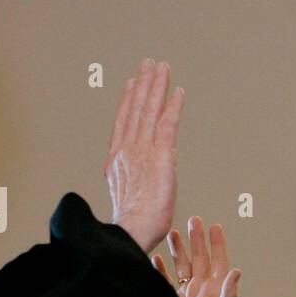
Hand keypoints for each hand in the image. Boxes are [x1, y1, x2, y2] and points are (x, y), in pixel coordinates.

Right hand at [105, 58, 185, 252]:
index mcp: (117, 161)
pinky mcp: (160, 158)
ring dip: (156, 87)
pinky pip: (167, 126)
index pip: (124, 123)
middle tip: (149, 63)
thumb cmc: (130, 226)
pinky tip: (178, 91)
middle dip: (143, 85)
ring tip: (161, 67)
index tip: (132, 82)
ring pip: (149, 112)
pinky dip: (173, 107)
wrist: (130, 233)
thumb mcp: (126, 199)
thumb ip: (129, 184)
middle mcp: (127, 152)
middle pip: (136, 110)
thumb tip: (130, 186)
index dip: (128, 101)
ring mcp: (142, 153)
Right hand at [150, 215, 239, 296]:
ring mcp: (187, 293)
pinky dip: (160, 269)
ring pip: (182, 265)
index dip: (217, 244)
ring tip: (172, 233)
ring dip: (178, 250)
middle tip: (193, 220)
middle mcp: (202, 287)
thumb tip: (237, 271)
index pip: (218, 261)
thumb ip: (229, 294)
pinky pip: (166, 280)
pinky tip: (155, 257)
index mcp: (216, 289)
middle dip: (196, 239)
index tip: (214, 226)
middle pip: (200, 258)